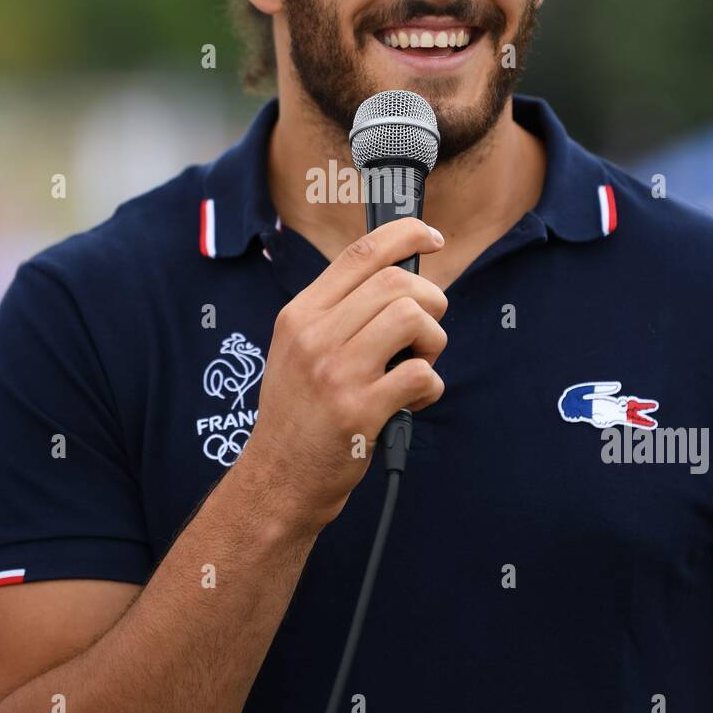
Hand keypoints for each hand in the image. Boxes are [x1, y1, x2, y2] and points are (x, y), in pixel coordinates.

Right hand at [237, 218, 447, 531]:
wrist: (278, 478)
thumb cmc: (298, 413)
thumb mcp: (298, 349)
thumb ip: (338, 313)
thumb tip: (400, 281)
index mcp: (300, 314)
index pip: (359, 253)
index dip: (405, 234)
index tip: (430, 236)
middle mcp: (315, 336)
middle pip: (396, 283)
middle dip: (431, 302)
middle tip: (425, 334)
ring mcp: (336, 373)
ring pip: (414, 320)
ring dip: (433, 342)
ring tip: (418, 364)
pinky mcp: (359, 410)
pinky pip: (421, 374)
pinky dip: (431, 386)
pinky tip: (414, 400)